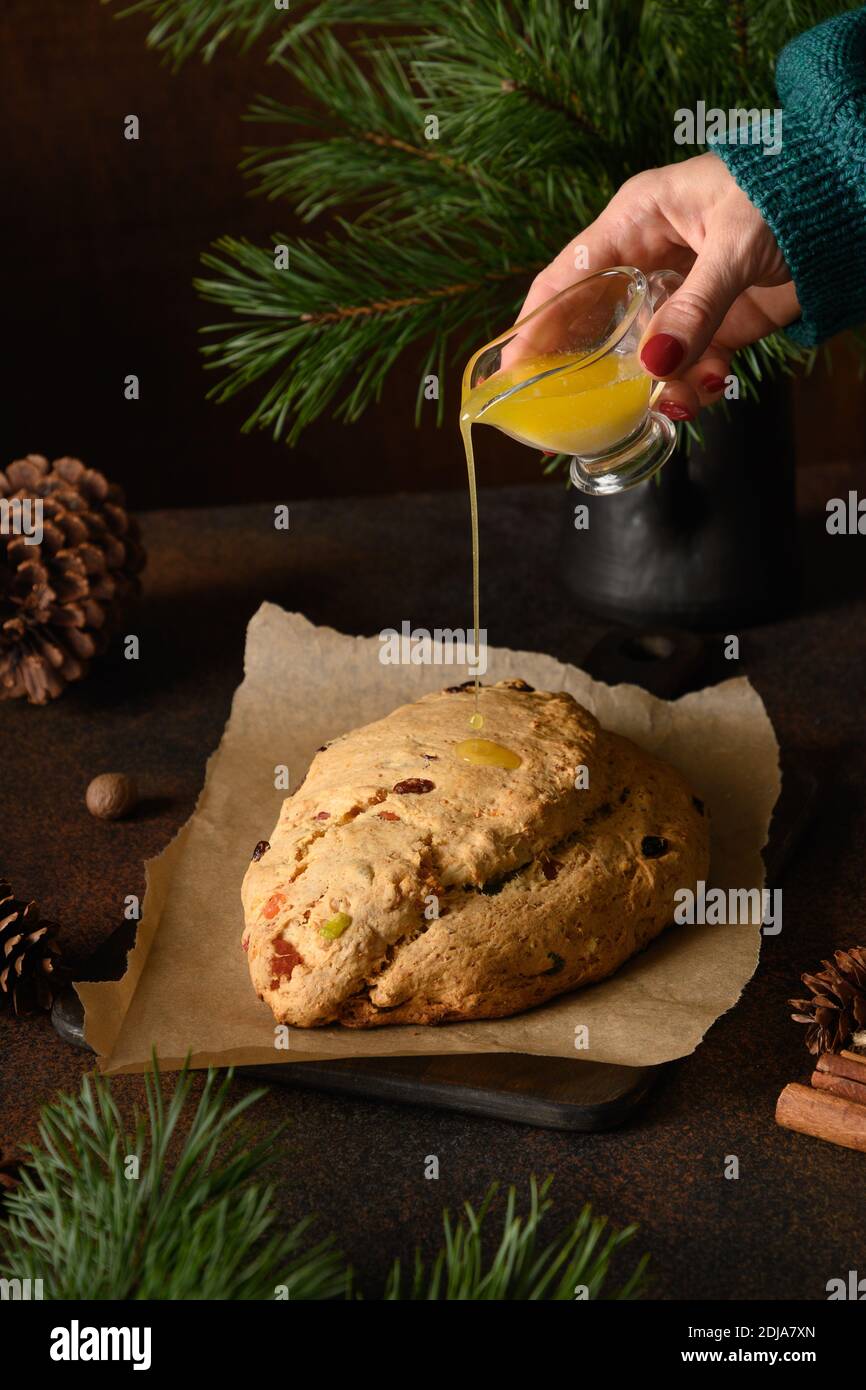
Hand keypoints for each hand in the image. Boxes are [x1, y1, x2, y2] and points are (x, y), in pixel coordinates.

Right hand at [517, 153, 799, 419]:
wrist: (849, 203)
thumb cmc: (787, 193)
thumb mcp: (735, 246)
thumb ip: (694, 307)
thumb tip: (655, 365)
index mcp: (636, 220)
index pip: (567, 276)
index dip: (536, 324)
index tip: (513, 373)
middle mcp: (649, 259)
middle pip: (598, 326)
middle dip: (595, 372)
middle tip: (581, 417)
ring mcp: (680, 295)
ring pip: (646, 355)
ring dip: (659, 385)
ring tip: (680, 400)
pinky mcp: (713, 323)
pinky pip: (688, 365)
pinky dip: (696, 384)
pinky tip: (713, 385)